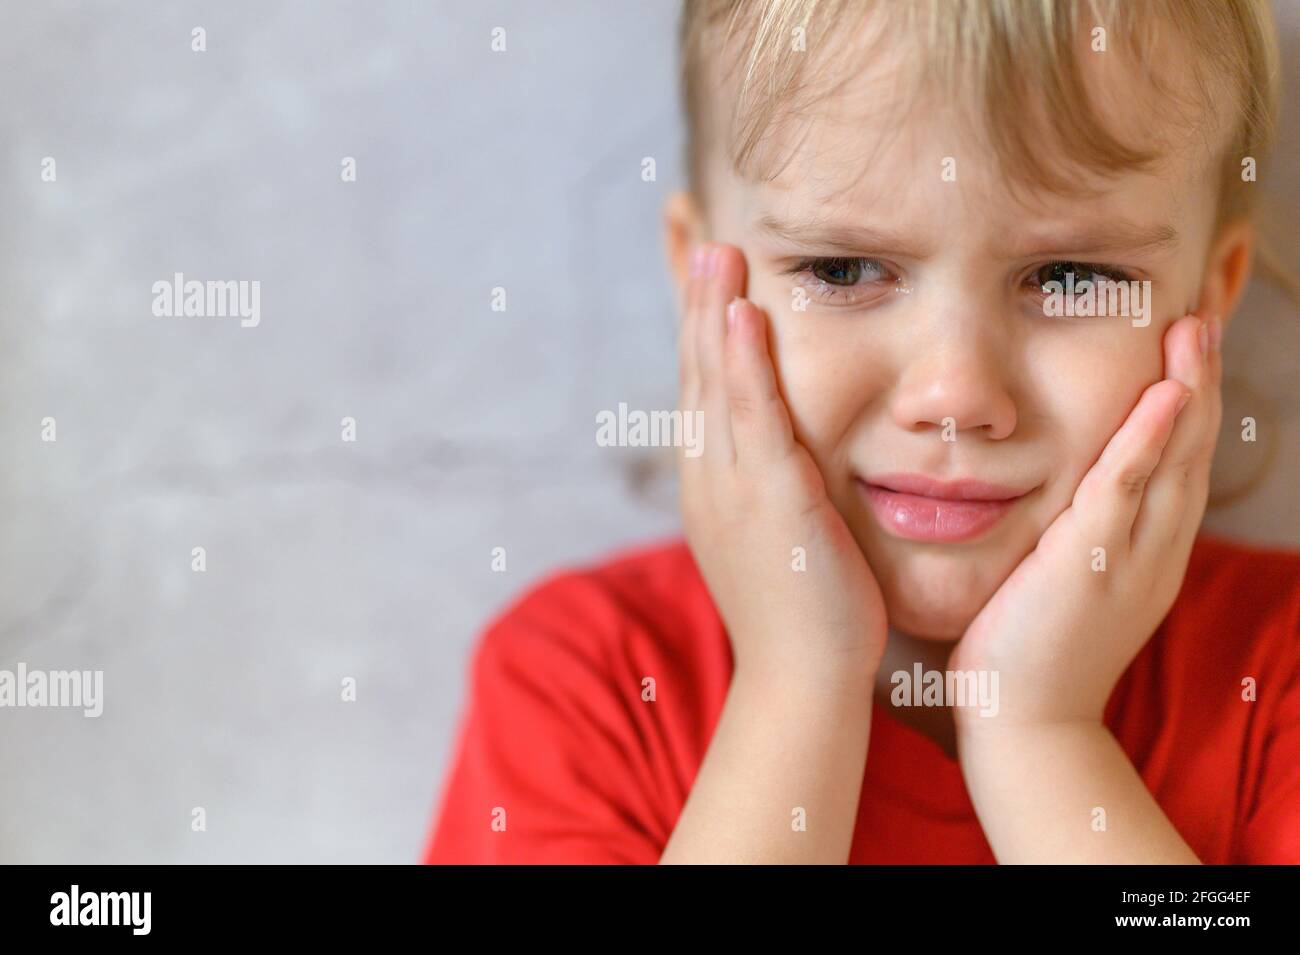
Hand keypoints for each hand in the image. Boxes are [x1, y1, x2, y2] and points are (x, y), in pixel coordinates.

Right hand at [677, 243, 887, 678]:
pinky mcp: (766, 502)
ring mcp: (729, 489)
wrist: (802, 683)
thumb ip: (777, 483)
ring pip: (713, 385)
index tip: (702, 270)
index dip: (697, 324)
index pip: (701, 387)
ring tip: (715, 248)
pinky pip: (750, 420)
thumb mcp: (780, 534)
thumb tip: (788, 451)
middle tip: (694, 230)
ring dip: (709, 312)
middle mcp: (707, 478)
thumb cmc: (806, 611)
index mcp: (712, 482)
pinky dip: (741, 365)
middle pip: (695, 372)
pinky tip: (741, 315)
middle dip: (693, 300)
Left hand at [949, 314, 1220, 727]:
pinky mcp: (1090, 566)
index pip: (1175, 464)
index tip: (1184, 347)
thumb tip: (1059, 498)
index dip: (1186, 404)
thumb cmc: (1027, 653)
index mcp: (1147, 554)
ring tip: (1194, 329)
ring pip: (1172, 462)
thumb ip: (1072, 536)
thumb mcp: (1063, 583)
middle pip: (1189, 452)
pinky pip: (1126, 492)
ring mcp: (1130, 560)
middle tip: (1202, 315)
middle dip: (1198, 382)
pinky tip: (1163, 395)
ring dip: (1186, 393)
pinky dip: (1147, 441)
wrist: (1024, 725)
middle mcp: (1153, 552)